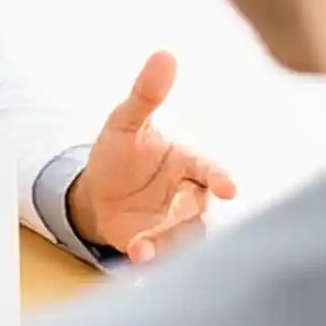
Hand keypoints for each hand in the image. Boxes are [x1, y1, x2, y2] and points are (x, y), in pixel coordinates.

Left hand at [69, 52, 237, 264]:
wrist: (97, 193)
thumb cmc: (120, 152)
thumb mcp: (124, 123)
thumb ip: (145, 94)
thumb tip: (164, 55)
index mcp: (187, 163)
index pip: (209, 169)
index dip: (219, 178)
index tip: (228, 188)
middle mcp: (188, 196)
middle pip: (196, 209)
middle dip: (182, 218)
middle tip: (170, 220)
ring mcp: (175, 225)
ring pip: (184, 240)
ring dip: (165, 248)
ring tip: (139, 252)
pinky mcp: (159, 248)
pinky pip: (163, 260)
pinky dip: (152, 266)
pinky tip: (135, 270)